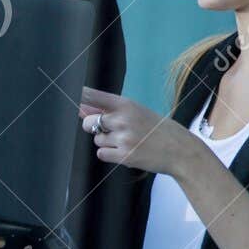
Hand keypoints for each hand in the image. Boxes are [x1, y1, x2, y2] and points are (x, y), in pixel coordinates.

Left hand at [80, 87, 198, 175]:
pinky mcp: (125, 156)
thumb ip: (111, 111)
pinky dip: (109, 154)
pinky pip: (102, 153)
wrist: (181, 150)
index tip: (67, 92)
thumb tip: (82, 109)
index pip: (94, 97)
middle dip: (93, 126)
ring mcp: (124, 138)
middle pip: (89, 122)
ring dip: (106, 142)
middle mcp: (124, 119)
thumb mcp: (138, 113)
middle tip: (108, 129)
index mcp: (127, 104)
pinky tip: (125, 151)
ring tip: (126, 141)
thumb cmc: (159, 130)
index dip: (79, 96)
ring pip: (97, 139)